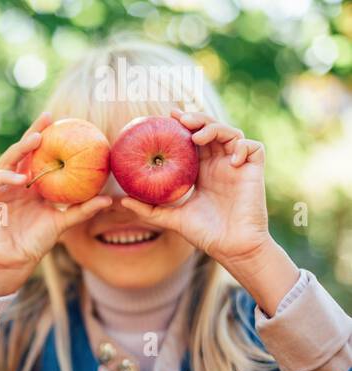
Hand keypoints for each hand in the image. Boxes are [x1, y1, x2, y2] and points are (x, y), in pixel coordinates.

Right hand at [0, 113, 111, 301]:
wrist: (13, 262)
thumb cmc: (36, 242)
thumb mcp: (62, 223)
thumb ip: (82, 210)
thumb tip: (110, 199)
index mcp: (30, 184)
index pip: (37, 155)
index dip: (46, 137)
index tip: (61, 122)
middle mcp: (13, 182)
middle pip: (21, 152)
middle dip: (32, 133)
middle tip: (47, 119)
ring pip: (6, 161)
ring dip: (19, 149)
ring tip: (35, 140)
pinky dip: (4, 176)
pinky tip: (20, 178)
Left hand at [120, 110, 296, 314]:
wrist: (232, 248)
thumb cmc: (205, 234)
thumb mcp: (171, 219)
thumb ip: (148, 209)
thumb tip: (120, 200)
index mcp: (202, 171)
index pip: (193, 140)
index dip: (183, 125)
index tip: (167, 116)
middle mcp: (220, 164)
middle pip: (212, 130)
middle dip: (198, 119)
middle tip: (180, 120)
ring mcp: (238, 166)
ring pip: (232, 133)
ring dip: (216, 128)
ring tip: (197, 137)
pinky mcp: (254, 172)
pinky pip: (254, 148)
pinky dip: (243, 147)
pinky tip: (230, 160)